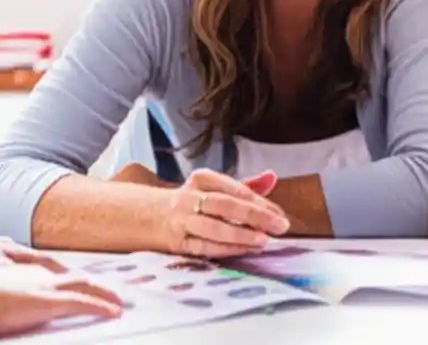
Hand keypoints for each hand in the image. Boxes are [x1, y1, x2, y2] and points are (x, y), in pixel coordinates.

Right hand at [0, 265, 123, 336]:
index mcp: (19, 265)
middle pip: (73, 274)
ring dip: (104, 292)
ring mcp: (42, 284)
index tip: (86, 281)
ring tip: (121, 301)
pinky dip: (99, 306)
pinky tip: (113, 311)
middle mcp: (35, 271)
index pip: (53, 269)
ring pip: (83, 285)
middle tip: (116, 290)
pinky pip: (81, 302)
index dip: (72, 276)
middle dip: (96, 282)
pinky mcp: (47, 300)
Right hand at [161, 168, 289, 257]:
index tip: (280, 214)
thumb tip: (272, 177)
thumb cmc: (191, 203)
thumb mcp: (214, 189)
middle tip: (280, 226)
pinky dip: (226, 249)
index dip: (259, 201)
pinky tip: (245, 250)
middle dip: (255, 216)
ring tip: (264, 240)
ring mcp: (181, 220)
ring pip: (213, 227)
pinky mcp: (176, 242)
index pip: (234, 189)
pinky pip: (203, 247)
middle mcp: (190, 197)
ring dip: (240, 234)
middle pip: (225, 205)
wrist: (146, 217)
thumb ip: (244, 186)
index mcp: (202, 179)